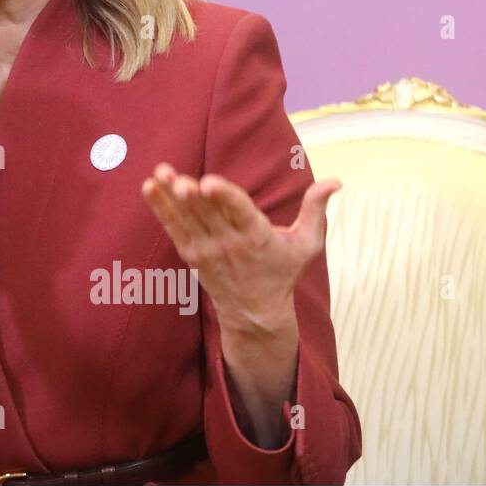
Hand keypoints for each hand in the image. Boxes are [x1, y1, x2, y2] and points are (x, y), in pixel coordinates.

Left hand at [140, 162, 341, 333]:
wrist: (255, 311)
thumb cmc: (283, 270)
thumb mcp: (308, 243)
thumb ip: (316, 210)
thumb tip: (336, 180)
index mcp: (259, 237)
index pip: (239, 213)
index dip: (224, 197)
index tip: (210, 182)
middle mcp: (229, 244)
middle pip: (208, 215)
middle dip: (193, 197)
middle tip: (179, 180)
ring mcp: (207, 250)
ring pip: (187, 218)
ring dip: (170, 196)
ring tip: (159, 174)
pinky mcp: (191, 253)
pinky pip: (172, 227)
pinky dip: (160, 208)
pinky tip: (149, 186)